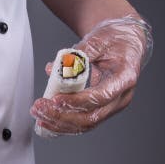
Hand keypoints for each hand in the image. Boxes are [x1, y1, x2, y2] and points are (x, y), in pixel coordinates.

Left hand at [31, 14, 152, 135]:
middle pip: (92, 117)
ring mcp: (111, 107)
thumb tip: (55, 68)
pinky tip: (47, 120)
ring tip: (39, 115)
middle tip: (41, 108)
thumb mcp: (98, 39)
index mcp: (124, 78)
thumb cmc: (115, 40)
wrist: (125, 43)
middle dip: (62, 116)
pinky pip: (82, 123)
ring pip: (86, 125)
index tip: (56, 99)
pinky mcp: (102, 110)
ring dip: (60, 123)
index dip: (77, 101)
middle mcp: (120, 97)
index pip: (100, 96)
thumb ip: (78, 54)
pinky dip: (63, 124)